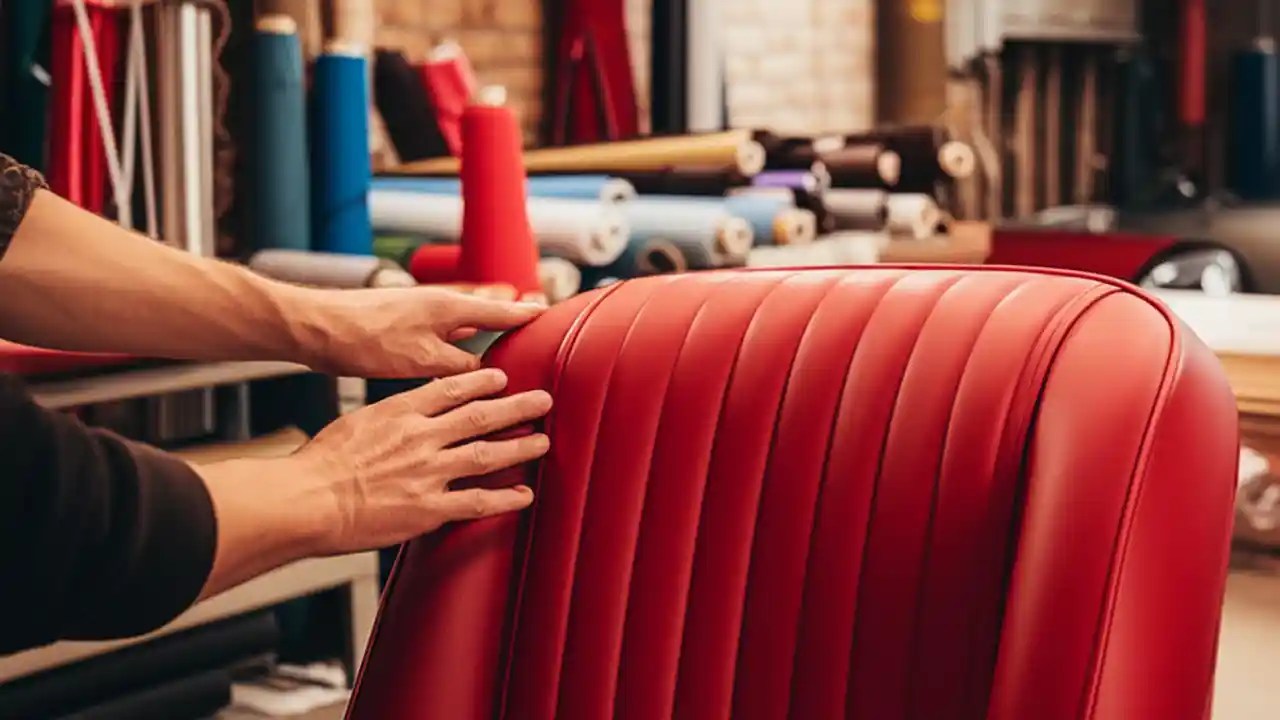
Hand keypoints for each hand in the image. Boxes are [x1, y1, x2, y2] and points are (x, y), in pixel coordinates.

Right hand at [292, 367, 550, 553]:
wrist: (307, 499)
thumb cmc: (320, 465)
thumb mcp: (356, 423)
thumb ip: (389, 417)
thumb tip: (407, 415)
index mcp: (400, 412)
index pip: (451, 388)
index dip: (482, 381)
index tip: (502, 377)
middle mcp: (420, 438)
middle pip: (480, 415)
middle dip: (516, 407)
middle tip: (543, 400)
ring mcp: (428, 472)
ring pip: (486, 455)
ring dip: (519, 447)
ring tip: (542, 442)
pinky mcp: (429, 508)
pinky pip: (477, 501)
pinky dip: (505, 498)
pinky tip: (524, 495)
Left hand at [294, 286, 545, 378]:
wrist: (314, 327)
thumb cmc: (365, 340)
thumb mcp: (420, 361)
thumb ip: (459, 366)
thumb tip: (489, 375)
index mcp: (449, 307)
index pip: (500, 310)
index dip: (526, 315)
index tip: (552, 314)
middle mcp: (437, 303)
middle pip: (485, 308)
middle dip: (510, 313)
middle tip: (536, 315)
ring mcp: (418, 311)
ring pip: (462, 318)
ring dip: (484, 324)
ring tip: (504, 330)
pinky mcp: (400, 322)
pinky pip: (443, 327)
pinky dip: (458, 335)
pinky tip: (454, 348)